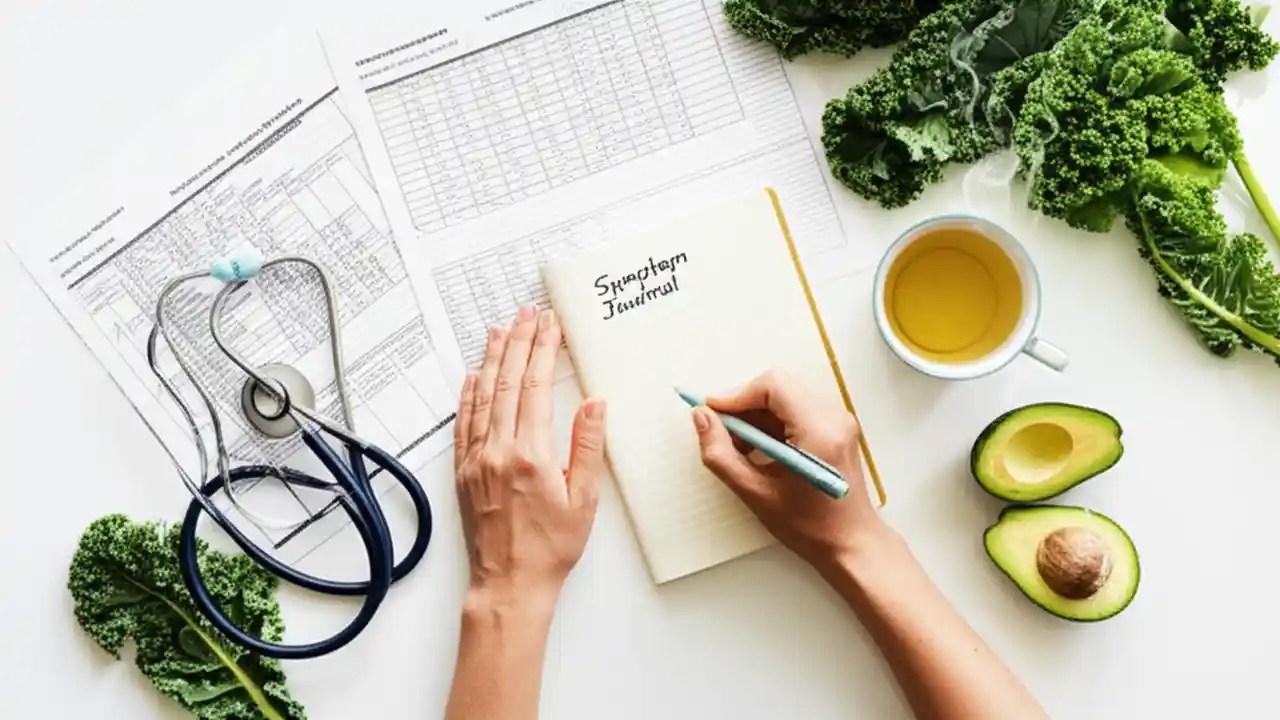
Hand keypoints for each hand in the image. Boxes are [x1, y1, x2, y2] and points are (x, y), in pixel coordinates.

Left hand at [454, 305, 606, 606]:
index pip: (537, 386)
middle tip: (527, 313)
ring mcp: (476, 460)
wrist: (508, 584)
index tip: (549, 324)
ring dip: (492, 359)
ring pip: (482, 396)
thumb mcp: (583, 498)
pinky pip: (464, 423)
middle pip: (508, 382)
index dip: (543, 350)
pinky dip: (468, 395)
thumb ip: (587, 446)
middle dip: (519, 342)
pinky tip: (473, 376)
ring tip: (500, 330)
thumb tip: (595, 403)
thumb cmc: (550, 548)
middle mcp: (498, 450)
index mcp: (531, 454)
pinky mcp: (464, 472)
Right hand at [690, 369, 882, 571]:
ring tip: (740, 449)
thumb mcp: (757, 495)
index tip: (711, 413)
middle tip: (722, 434)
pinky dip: (771, 423)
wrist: (852, 544)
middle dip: (744, 406)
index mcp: (819, 431)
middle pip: (778, 387)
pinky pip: (795, 409)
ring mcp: (837, 420)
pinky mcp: (835, 428)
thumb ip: (722, 455)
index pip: (773, 386)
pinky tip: (759, 451)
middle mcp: (833, 417)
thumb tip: (701, 418)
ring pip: (784, 397)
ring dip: (756, 416)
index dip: (736, 395)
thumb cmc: (811, 528)